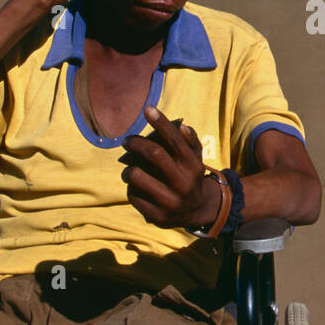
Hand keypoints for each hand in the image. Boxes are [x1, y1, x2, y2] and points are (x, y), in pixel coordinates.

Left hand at [120, 107, 217, 228]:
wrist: (197, 211)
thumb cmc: (190, 176)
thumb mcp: (196, 159)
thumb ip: (190, 142)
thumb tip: (182, 126)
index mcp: (193, 167)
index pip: (175, 140)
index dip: (161, 123)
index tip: (148, 109)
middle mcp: (183, 183)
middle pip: (154, 154)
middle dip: (136, 143)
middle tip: (126, 141)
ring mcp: (170, 201)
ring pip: (136, 175)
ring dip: (128, 169)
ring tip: (128, 169)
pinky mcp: (157, 216)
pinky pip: (133, 195)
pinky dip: (131, 188)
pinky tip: (136, 188)